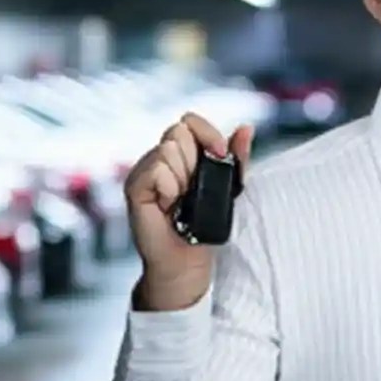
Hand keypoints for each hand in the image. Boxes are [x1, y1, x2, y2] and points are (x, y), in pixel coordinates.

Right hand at [125, 112, 252, 310]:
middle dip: (195, 160)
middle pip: (178, 131)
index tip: (221, 154)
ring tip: (180, 200)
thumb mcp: (229, 186)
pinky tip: (169, 204)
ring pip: (168, 149)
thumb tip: (246, 127)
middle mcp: (159, 158)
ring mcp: (144, 171)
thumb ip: (236, 157)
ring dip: (183, 178)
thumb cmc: (205, 225)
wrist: (188, 260)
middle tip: (193, 188)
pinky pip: (157, 169)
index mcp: (182, 153)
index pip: (189, 121)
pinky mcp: (134, 187)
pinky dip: (170, 187)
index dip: (207, 134)